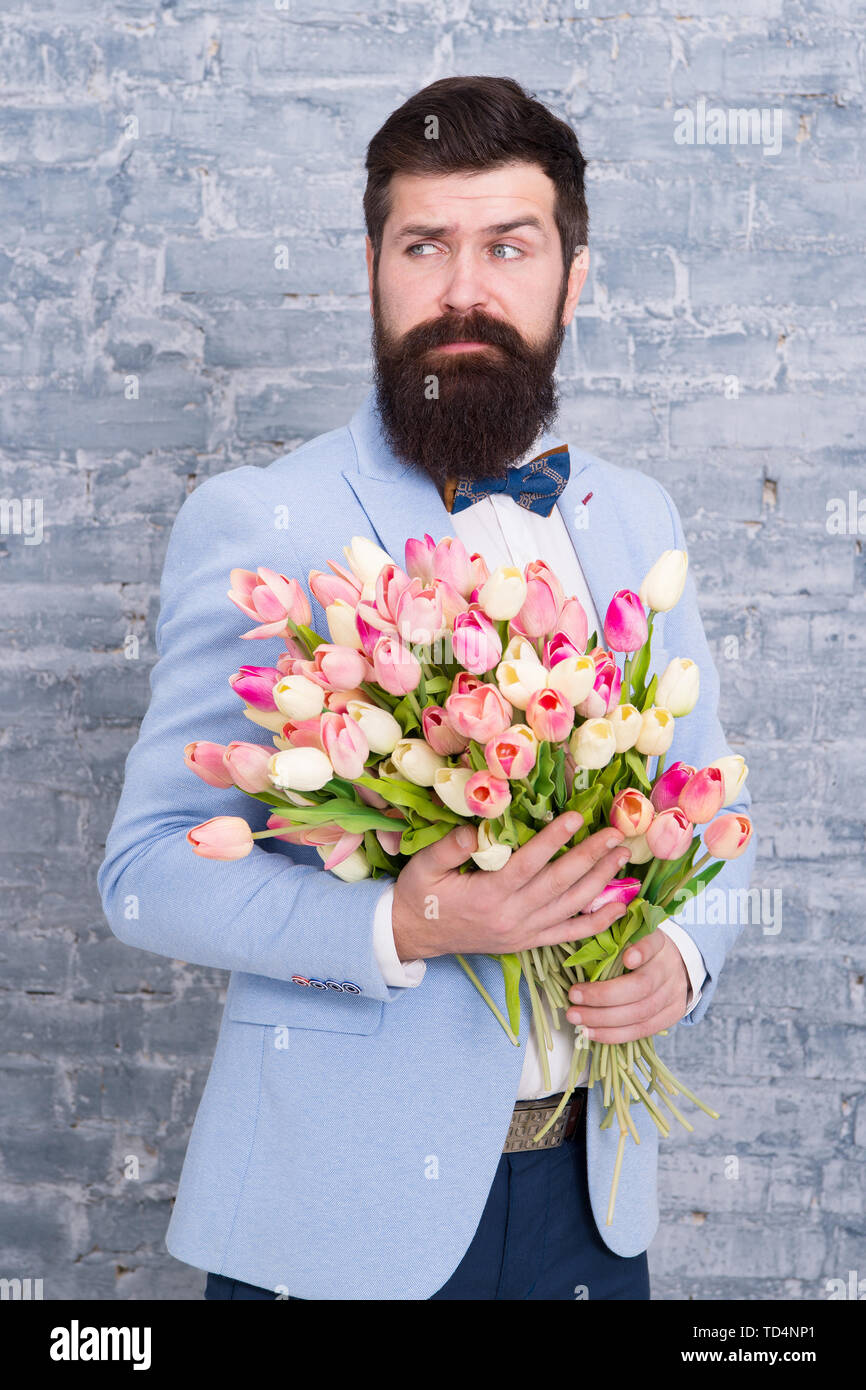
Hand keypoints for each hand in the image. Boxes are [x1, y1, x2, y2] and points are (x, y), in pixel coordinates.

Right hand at [392, 811, 631, 961]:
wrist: (415, 935)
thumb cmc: (420, 894)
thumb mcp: (424, 866)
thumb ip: (448, 848)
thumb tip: (474, 829)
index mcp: (487, 896)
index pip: (528, 864)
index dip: (554, 840)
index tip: (577, 817)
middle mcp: (511, 917)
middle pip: (559, 884)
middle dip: (591, 857)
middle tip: (616, 834)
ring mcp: (523, 933)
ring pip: (571, 907)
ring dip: (601, 881)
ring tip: (622, 856)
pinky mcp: (528, 942)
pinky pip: (569, 934)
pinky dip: (597, 922)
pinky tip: (619, 907)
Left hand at [565, 929, 690, 1043]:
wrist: (674, 965)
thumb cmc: (638, 948)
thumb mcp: (629, 934)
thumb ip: (610, 932)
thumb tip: (582, 920)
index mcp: (658, 942)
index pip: (652, 944)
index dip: (641, 951)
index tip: (626, 957)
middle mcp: (669, 968)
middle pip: (642, 986)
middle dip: (603, 995)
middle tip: (573, 995)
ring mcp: (673, 994)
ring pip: (640, 1013)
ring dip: (603, 1019)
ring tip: (575, 1017)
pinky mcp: (672, 1015)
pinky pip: (642, 1030)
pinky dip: (613, 1035)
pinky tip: (590, 1032)